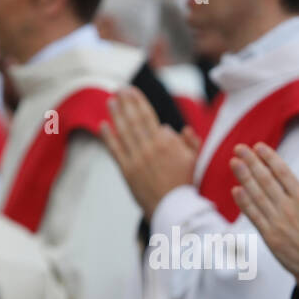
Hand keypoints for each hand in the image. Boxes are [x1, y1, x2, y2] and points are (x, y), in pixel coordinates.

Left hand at [100, 86, 199, 215]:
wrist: (173, 208)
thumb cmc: (186, 184)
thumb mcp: (195, 160)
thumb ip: (190, 142)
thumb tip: (177, 128)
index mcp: (166, 142)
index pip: (148, 116)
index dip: (138, 101)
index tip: (131, 90)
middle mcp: (150, 147)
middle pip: (134, 119)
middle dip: (126, 102)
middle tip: (119, 89)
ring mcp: (137, 159)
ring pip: (123, 131)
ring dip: (116, 114)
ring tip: (111, 101)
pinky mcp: (127, 171)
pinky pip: (115, 150)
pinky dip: (108, 137)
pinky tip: (103, 125)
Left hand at [230, 142, 298, 294]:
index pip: (283, 173)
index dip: (270, 158)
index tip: (259, 146)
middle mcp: (289, 208)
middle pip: (266, 180)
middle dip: (251, 162)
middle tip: (240, 148)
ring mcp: (278, 222)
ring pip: (257, 195)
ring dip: (243, 177)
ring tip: (233, 162)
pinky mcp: (270, 237)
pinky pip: (254, 216)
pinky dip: (244, 202)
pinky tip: (236, 189)